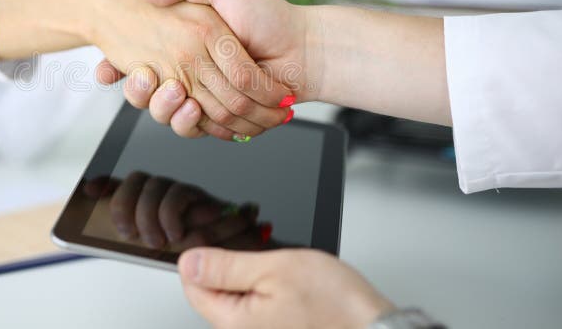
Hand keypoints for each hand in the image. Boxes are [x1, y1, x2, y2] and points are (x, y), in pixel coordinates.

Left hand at [83, 173, 262, 249]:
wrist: (231, 253)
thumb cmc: (191, 254)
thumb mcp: (154, 248)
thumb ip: (135, 237)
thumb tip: (106, 217)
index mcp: (144, 201)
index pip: (120, 182)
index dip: (104, 183)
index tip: (87, 189)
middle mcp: (160, 191)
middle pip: (136, 179)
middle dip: (125, 206)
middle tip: (130, 235)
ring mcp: (178, 190)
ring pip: (154, 185)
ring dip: (148, 216)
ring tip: (155, 240)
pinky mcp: (197, 196)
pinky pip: (177, 194)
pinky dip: (171, 215)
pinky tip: (174, 232)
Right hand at [123, 0, 318, 137]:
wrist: (305, 47)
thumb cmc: (267, 13)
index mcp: (190, 40)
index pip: (148, 59)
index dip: (131, 67)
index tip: (134, 66)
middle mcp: (195, 68)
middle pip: (155, 90)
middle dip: (146, 91)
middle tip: (151, 79)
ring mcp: (208, 93)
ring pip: (171, 113)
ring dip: (168, 109)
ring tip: (177, 92)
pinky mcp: (222, 116)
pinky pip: (197, 127)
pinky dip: (193, 125)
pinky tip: (195, 108)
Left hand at [178, 248, 393, 328]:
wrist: (372, 327)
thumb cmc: (334, 305)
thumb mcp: (274, 268)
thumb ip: (225, 267)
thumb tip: (188, 262)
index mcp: (233, 322)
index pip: (192, 287)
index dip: (201, 257)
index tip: (219, 242)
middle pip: (212, 292)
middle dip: (229, 266)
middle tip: (260, 254)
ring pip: (236, 296)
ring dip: (250, 276)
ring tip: (280, 269)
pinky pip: (255, 305)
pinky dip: (265, 288)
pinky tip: (287, 282)